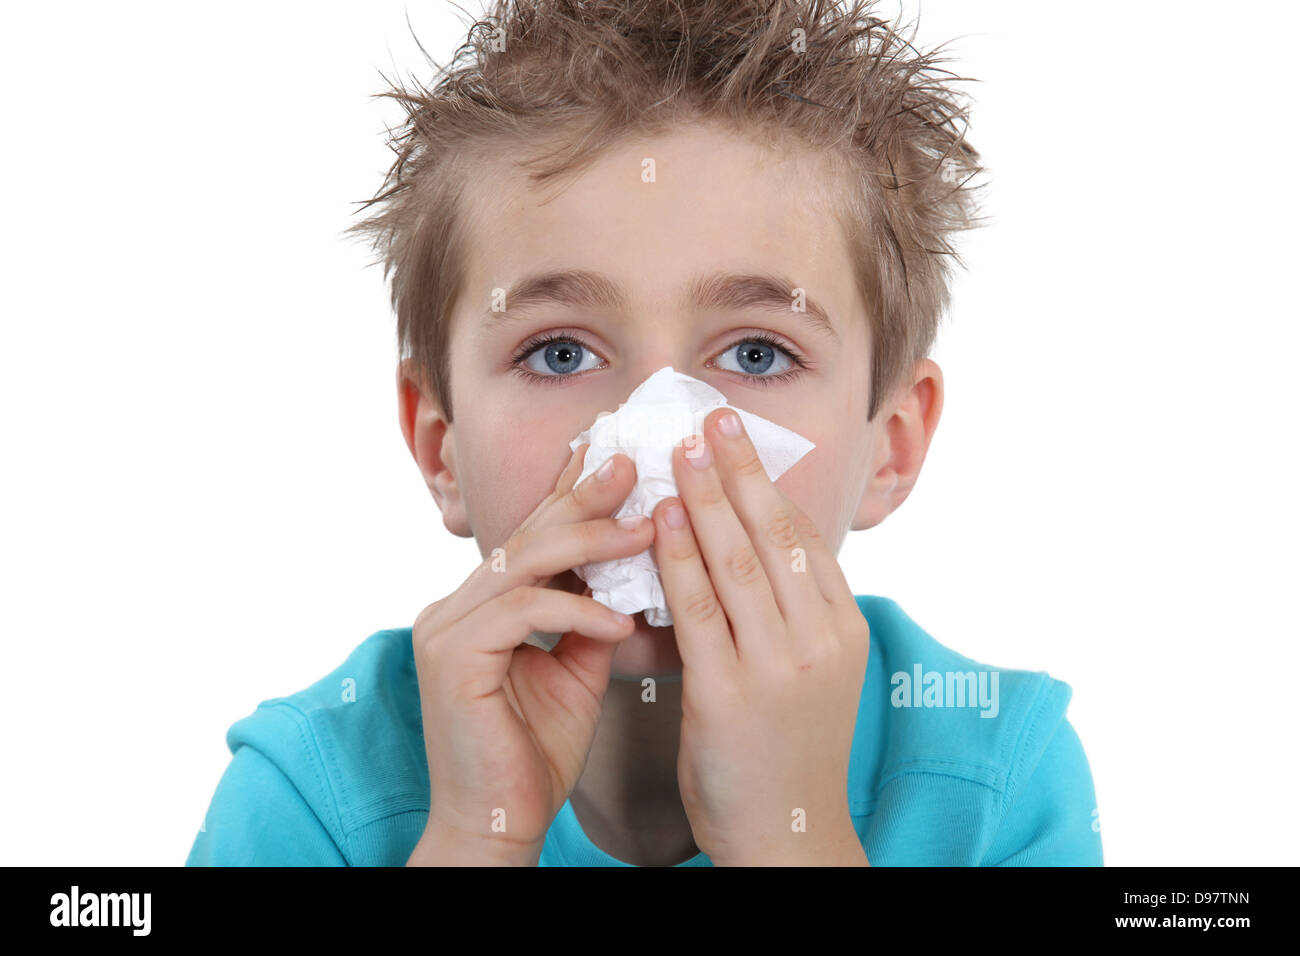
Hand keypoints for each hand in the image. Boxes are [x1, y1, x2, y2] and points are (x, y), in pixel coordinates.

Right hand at [408, 444, 653, 864]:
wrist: (499, 827)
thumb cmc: (534, 756)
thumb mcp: (576, 673)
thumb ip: (591, 620)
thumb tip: (629, 574)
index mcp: (481, 607)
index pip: (531, 537)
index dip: (573, 497)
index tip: (621, 463)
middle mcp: (455, 608)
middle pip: (525, 534)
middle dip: (582, 497)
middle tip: (632, 464)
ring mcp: (446, 629)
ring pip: (522, 560)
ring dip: (588, 542)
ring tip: (644, 531)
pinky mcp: (452, 657)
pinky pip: (522, 611)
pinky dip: (576, 610)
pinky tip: (620, 620)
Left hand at [651, 408, 870, 865]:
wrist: (786, 836)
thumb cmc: (786, 752)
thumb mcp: (806, 674)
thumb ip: (787, 614)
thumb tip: (748, 548)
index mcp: (844, 631)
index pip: (805, 539)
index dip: (769, 483)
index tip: (740, 440)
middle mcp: (820, 641)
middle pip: (776, 535)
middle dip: (741, 469)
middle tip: (712, 416)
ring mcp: (780, 666)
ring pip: (738, 561)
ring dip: (707, 497)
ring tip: (680, 449)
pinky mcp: (732, 694)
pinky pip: (700, 608)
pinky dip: (680, 557)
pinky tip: (662, 518)